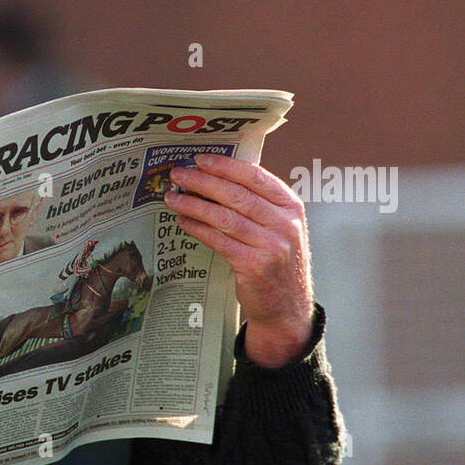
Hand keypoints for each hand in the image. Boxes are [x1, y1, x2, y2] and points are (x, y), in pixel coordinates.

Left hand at [164, 154, 313, 367]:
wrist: (287, 304)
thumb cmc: (276, 260)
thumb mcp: (278, 226)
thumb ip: (257, 203)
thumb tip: (214, 178)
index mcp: (291, 206)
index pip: (256, 177)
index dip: (225, 166)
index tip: (200, 159)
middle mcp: (285, 223)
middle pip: (236, 195)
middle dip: (203, 182)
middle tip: (178, 175)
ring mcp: (271, 245)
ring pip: (224, 217)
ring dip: (194, 205)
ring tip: (173, 198)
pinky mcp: (254, 265)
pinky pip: (218, 241)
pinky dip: (198, 229)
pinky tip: (183, 222)